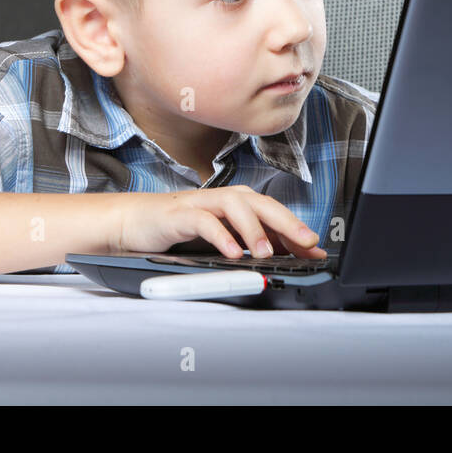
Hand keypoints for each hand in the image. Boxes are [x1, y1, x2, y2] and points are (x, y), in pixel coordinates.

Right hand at [112, 186, 327, 259]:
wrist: (135, 221)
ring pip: (236, 207)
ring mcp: (201, 203)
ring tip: (267, 252)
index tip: (316, 249)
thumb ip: (251, 242)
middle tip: (307, 242)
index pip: (274, 212)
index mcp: (236, 203)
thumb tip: (289, 254)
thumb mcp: (221, 237)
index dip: (297, 229)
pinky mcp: (179, 215)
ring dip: (254, 229)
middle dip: (287, 222)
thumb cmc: (180, 228)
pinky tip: (233, 253)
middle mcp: (223, 198)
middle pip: (261, 203)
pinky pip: (204, 221)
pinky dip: (220, 236)